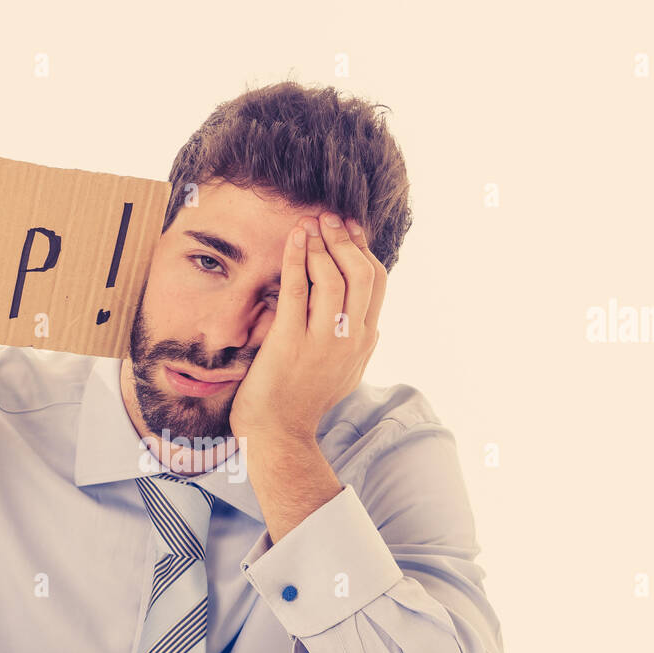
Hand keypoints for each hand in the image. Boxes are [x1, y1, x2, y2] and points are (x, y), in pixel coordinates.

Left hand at [229, 213, 386, 445]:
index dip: (363, 249)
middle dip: (344, 239)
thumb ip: (360, 348)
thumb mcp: (346, 375)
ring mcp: (322, 341)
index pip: (376, 282)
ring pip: (334, 278)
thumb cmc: (304, 402)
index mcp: (364, 341)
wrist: (278, 434)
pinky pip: (298, 289)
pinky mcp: (291, 342)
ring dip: (321, 244)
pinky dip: (297, 258)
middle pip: (361, 274)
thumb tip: (375, 327)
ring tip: (308, 223)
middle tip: (327, 217)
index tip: (347, 228)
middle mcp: (350, 339)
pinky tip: (293, 239)